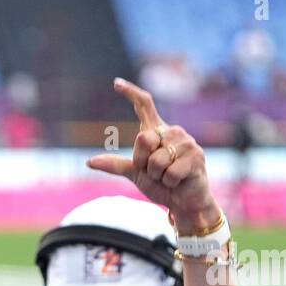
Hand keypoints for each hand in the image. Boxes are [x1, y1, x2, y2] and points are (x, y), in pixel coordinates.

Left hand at [87, 78, 219, 231]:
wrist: (183, 202)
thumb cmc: (161, 185)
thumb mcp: (135, 174)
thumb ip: (115, 165)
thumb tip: (89, 162)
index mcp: (156, 132)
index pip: (144, 105)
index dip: (130, 93)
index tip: (115, 83)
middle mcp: (172, 131)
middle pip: (142, 139)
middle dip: (142, 163)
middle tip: (155, 173)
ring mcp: (186, 142)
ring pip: (156, 160)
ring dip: (158, 176)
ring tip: (169, 177)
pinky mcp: (196, 156)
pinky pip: (170, 172)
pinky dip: (169, 183)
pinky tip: (179, 181)